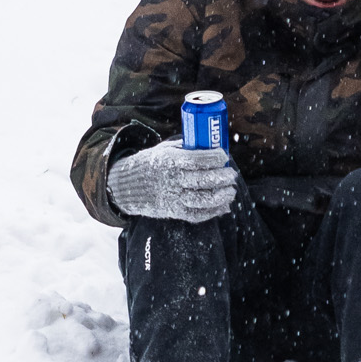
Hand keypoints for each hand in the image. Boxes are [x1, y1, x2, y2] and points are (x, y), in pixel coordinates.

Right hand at [107, 139, 238, 224]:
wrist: (128, 186)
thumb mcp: (164, 149)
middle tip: (232, 175)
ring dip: (221, 196)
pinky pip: (196, 214)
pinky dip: (212, 212)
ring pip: (201, 200)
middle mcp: (171, 180)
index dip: (213, 158)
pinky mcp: (173, 211)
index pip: (196, 160)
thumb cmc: (151, 163)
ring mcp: (172, 197)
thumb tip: (211, 146)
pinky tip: (224, 206)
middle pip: (202, 180)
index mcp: (169, 160)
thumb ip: (186, 148)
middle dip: (221, 178)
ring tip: (231, 191)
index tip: (224, 156)